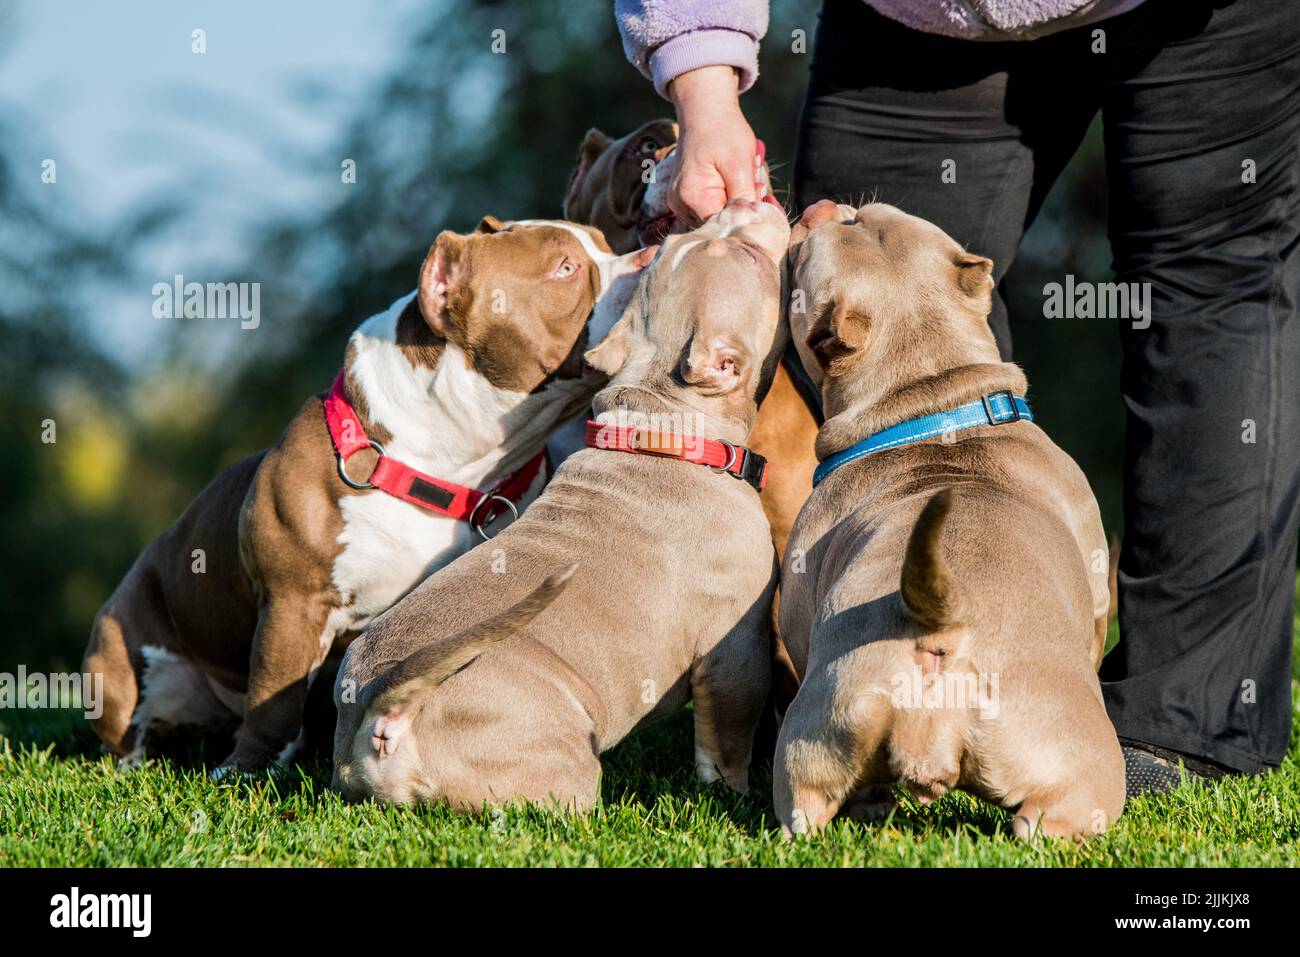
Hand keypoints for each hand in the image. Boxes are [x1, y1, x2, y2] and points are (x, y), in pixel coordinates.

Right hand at [667, 66, 757, 224]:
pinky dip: (725, 201)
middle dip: (741, 211)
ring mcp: (680, 205)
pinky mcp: (684, 201)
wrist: (704, 112)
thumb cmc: (723, 131)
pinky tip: (732, 182)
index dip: (745, 220)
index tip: (763, 203)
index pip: (723, 227)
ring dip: (734, 206)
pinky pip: (710, 211)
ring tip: (742, 179)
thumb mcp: (741, 163)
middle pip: (719, 226)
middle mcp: (681, 206)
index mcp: (693, 197)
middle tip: (756, 184)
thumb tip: (753, 224)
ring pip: (716, 220)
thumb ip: (745, 197)